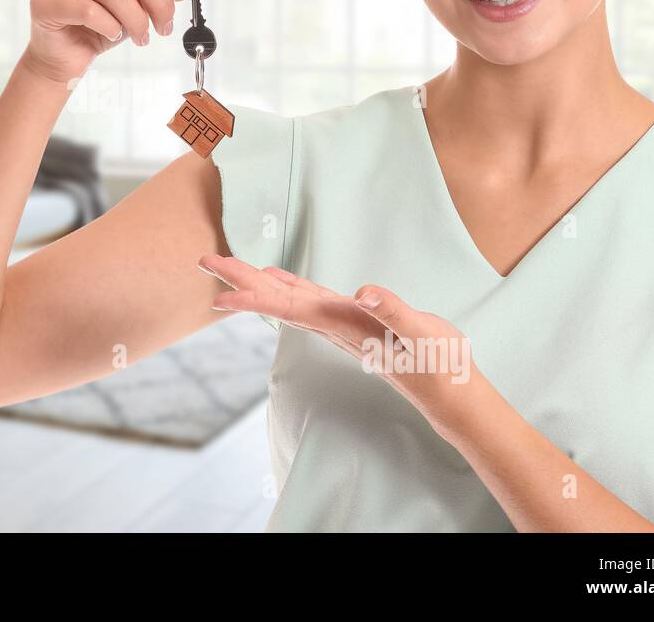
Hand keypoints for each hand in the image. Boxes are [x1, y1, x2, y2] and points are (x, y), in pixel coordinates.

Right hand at [22, 0, 204, 85]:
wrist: (64, 54)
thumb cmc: (102, 23)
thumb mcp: (139, 3)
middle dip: (159, 2)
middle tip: (165, 27)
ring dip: (137, 20)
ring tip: (143, 38)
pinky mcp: (44, 0)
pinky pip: (89, 11)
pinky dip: (110, 27)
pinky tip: (114, 36)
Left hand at [196, 253, 484, 442]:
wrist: (449, 394)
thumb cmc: (439, 364)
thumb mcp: (423, 334)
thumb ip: (394, 312)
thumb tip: (364, 292)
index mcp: (345, 324)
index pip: (289, 308)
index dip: (254, 298)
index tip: (220, 295)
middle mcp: (334, 325)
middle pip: (277, 299)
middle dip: (240, 281)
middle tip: (203, 260)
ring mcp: (341, 325)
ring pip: (288, 299)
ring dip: (255, 283)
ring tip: (227, 265)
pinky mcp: (353, 322)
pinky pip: (308, 300)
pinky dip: (287, 286)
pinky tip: (277, 278)